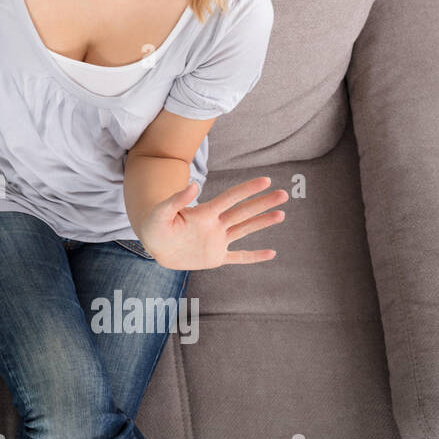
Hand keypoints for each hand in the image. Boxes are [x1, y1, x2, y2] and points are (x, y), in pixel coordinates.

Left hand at [137, 175, 287, 269]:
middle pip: (243, 212)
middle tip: (284, 194)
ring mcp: (217, 241)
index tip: (265, 180)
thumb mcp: (160, 212)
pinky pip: (238, 257)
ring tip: (281, 214)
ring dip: (262, 223)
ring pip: (244, 230)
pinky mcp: (215, 257)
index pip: (230, 198)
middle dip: (263, 203)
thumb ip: (176, 199)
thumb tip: (194, 184)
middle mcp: (215, 225)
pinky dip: (253, 257)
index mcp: (204, 213)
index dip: (247, 189)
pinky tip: (271, 253)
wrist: (154, 246)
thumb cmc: (155, 226)